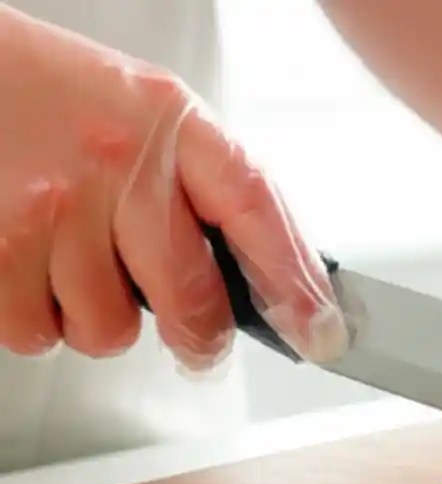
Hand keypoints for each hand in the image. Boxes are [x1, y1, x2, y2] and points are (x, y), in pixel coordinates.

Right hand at [0, 6, 346, 369]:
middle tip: (196, 340)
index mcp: (169, 122)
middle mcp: (117, 163)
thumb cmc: (43, 94)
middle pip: (192, 299)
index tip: (321, 332)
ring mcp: (53, 208)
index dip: (295, 281)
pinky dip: (35, 317)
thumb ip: (200, 182)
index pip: (257, 208)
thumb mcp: (140, 110)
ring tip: (69, 259)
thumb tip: (269, 272)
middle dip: (200, 337)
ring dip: (96, 316)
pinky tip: (28, 265)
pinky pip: (37, 333)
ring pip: (109, 330)